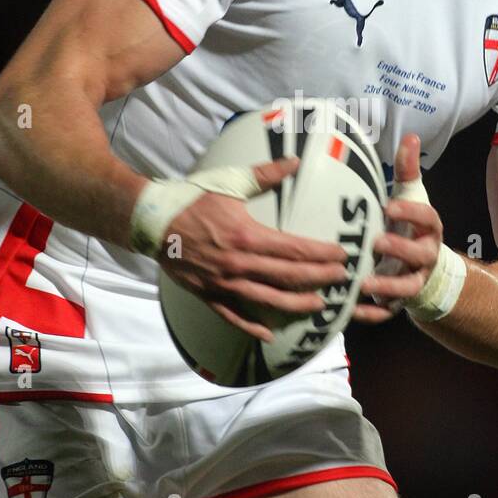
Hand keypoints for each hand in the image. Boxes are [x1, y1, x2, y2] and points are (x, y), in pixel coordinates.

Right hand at [157, 155, 349, 341]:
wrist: (155, 221)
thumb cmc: (194, 199)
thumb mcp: (230, 182)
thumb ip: (265, 174)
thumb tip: (293, 161)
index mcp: (247, 235)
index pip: (294, 249)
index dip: (321, 254)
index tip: (341, 256)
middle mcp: (239, 263)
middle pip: (287, 276)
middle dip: (318, 278)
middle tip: (342, 280)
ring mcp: (224, 283)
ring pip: (267, 300)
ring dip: (296, 304)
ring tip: (319, 305)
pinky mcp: (209, 294)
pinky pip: (234, 316)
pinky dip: (252, 327)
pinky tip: (270, 335)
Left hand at [351, 133, 443, 323]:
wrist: (424, 269)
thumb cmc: (410, 227)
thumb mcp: (410, 198)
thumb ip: (407, 170)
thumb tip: (410, 136)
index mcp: (429, 230)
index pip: (427, 219)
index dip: (410, 213)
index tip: (389, 206)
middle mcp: (425, 257)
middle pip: (418, 255)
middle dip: (400, 249)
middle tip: (376, 242)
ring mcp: (413, 281)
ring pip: (405, 287)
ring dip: (386, 286)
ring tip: (364, 283)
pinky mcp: (398, 301)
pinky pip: (387, 312)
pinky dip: (372, 313)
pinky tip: (353, 310)